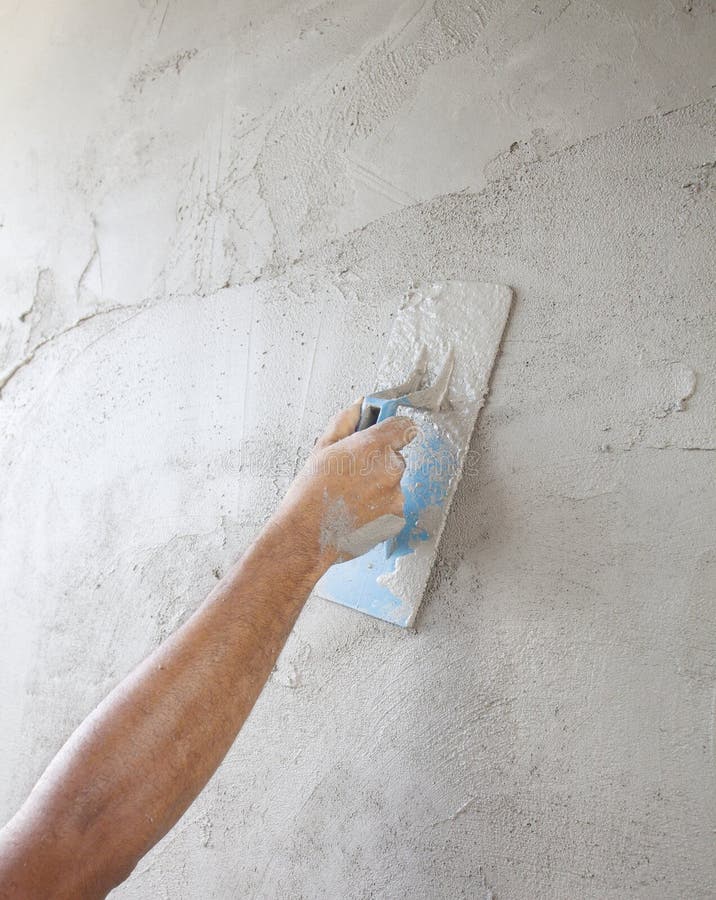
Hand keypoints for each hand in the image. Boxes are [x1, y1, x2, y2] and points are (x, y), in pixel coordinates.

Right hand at [272, 401, 417, 568]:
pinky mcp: (396, 517)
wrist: (308, 534)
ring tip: (349, 495)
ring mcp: (396, 495)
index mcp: (374, 446)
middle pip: (395, 457)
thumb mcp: (322, 447)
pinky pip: (391, 505)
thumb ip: (345, 422)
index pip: (403, 426)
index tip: (387, 431)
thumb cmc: (310, 494)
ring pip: (392, 483)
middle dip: (378, 462)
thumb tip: (358, 407)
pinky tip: (356, 510)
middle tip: (352, 472)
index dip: (394, 428)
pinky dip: (378, 507)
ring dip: (377, 486)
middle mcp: (391, 469)